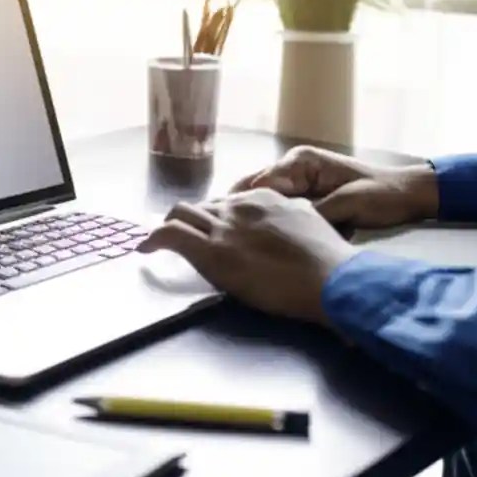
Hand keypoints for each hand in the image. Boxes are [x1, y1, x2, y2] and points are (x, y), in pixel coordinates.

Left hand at [137, 188, 357, 325]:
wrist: (332, 278)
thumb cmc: (329, 260)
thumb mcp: (312, 220)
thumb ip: (292, 216)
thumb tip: (288, 221)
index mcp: (265, 198)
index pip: (228, 202)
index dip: (217, 217)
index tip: (213, 230)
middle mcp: (241, 206)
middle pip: (203, 207)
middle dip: (191, 221)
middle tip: (184, 237)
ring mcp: (225, 228)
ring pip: (182, 214)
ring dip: (169, 226)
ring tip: (159, 240)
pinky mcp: (213, 252)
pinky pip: (171, 235)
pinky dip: (154, 238)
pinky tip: (145, 248)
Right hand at [232, 146, 439, 229]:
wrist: (408, 195)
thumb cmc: (380, 195)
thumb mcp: (346, 204)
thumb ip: (313, 213)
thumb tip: (282, 227)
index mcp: (301, 162)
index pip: (260, 182)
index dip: (240, 204)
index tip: (223, 225)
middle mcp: (294, 167)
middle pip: (254, 189)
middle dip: (239, 211)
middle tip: (222, 237)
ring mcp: (299, 182)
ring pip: (263, 201)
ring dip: (253, 218)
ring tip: (234, 241)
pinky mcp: (306, 197)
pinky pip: (279, 209)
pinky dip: (270, 222)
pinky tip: (259, 242)